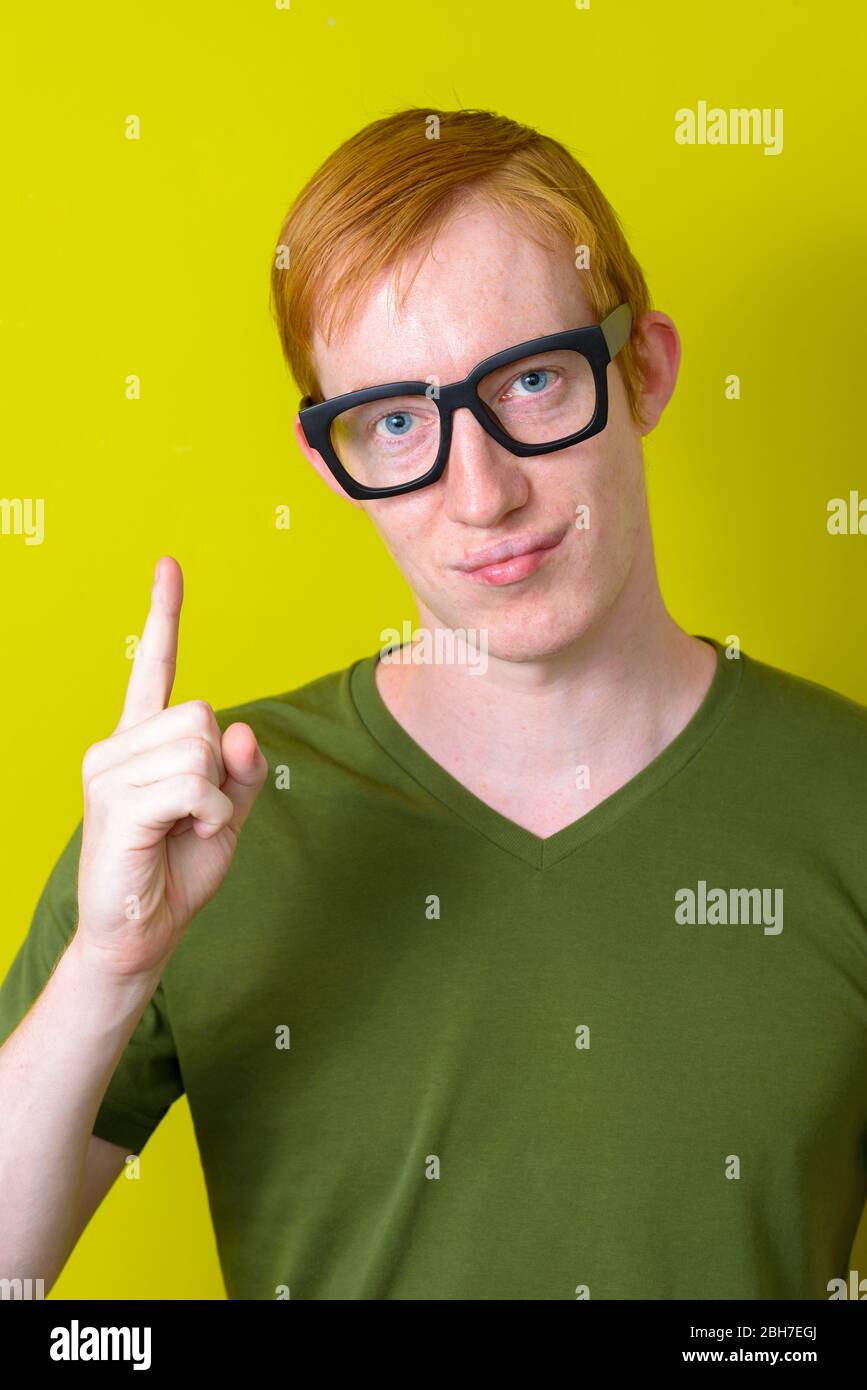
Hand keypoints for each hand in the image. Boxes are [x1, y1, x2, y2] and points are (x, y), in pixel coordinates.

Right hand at [75, 557, 267, 978]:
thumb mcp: (227, 814)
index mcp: (141, 741)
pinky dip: (207, 814)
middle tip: (196, 813)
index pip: (153, 666)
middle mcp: (117, 746)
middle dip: (218, 767)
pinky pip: (193, 783)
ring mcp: (108, 772)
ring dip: (214, 797)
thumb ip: (242, 770)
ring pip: (201, 747)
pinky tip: (182, 835)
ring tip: (184, 828)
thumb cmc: (178, 870)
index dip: (164, 614)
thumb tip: (243, 729)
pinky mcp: (114, 803)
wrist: (140, 933)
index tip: (168, 564)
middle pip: (203, 713)